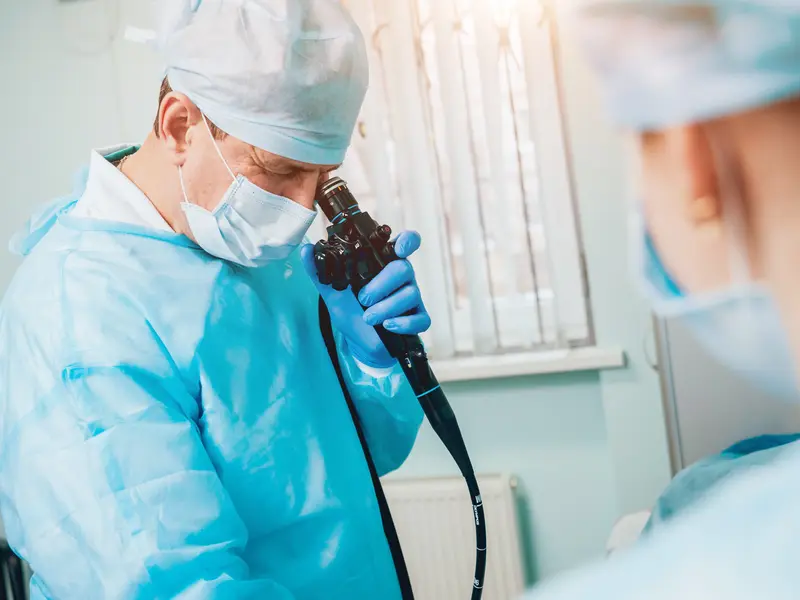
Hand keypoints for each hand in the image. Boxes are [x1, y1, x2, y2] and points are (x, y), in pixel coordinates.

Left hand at [300, 231, 431, 368]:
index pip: (405, 244)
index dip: (407, 242)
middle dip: (382, 284)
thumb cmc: (351, 312)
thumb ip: (320, 271)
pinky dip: (404, 323)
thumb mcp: (332, 291)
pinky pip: (421, 318)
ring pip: (410, 294)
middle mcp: (401, 278)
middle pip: (404, 268)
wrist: (358, 344)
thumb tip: (305, 250)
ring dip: (387, 307)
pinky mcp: (417, 319)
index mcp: (384, 265)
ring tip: (368, 318)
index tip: (398, 249)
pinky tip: (388, 326)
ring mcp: (411, 298)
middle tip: (363, 298)